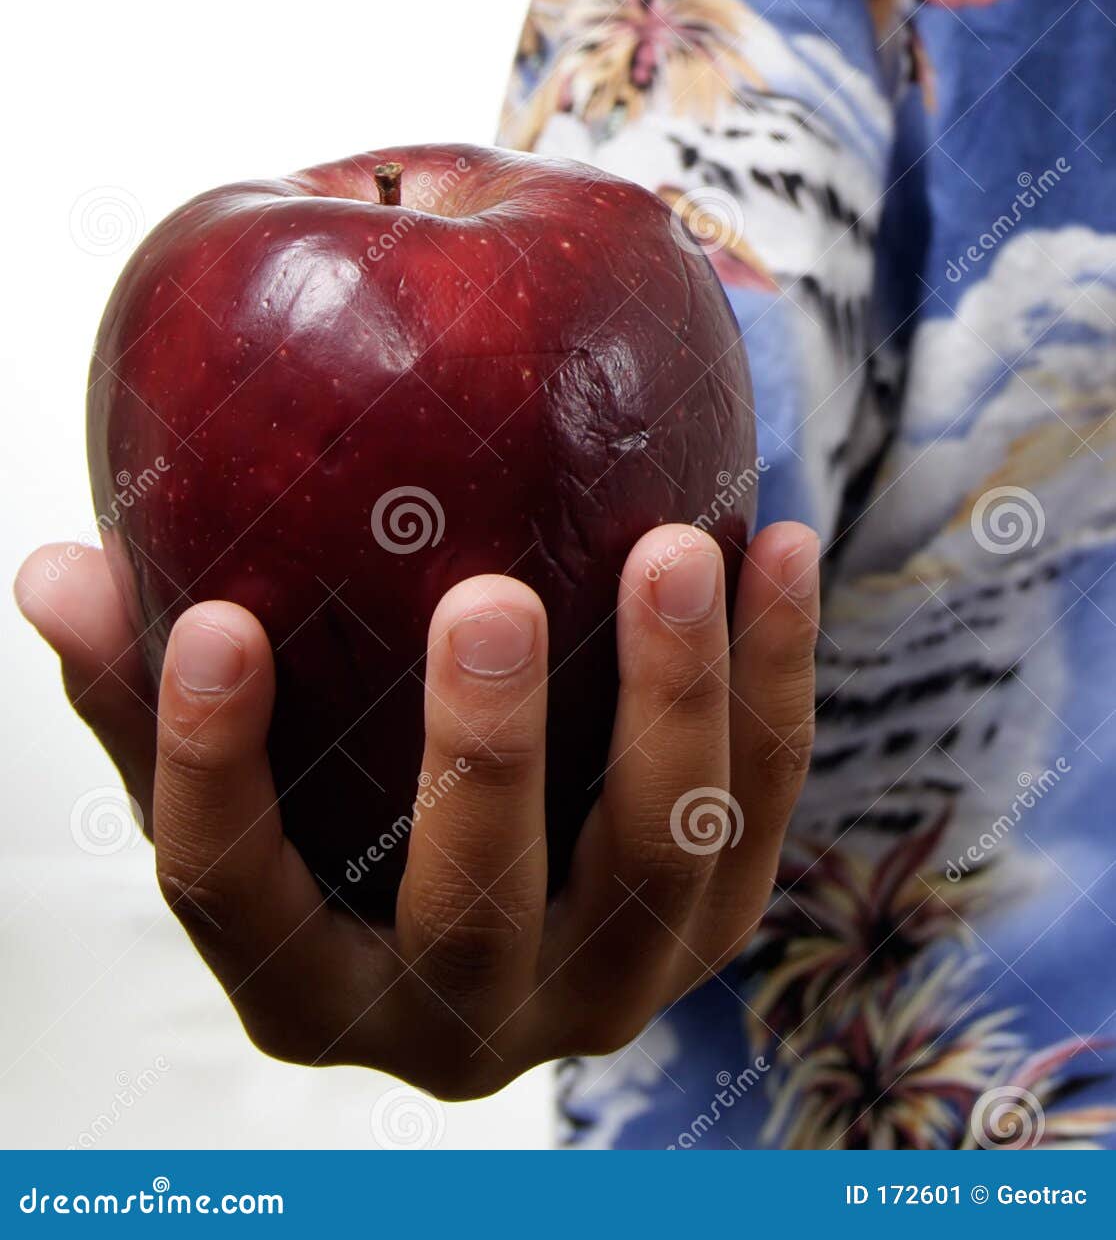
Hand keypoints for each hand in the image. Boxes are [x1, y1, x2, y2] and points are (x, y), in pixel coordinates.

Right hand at [15, 521, 816, 1099]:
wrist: (511, 880)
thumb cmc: (335, 798)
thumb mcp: (243, 756)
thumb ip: (147, 678)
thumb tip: (56, 567)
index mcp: (308, 987)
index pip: (233, 900)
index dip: (210, 773)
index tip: (215, 624)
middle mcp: (459, 1020)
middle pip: (472, 911)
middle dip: (483, 760)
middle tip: (489, 598)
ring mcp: (602, 984)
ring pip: (654, 864)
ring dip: (673, 703)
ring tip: (672, 549)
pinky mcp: (711, 929)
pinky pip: (762, 807)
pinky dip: (774, 679)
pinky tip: (778, 544)